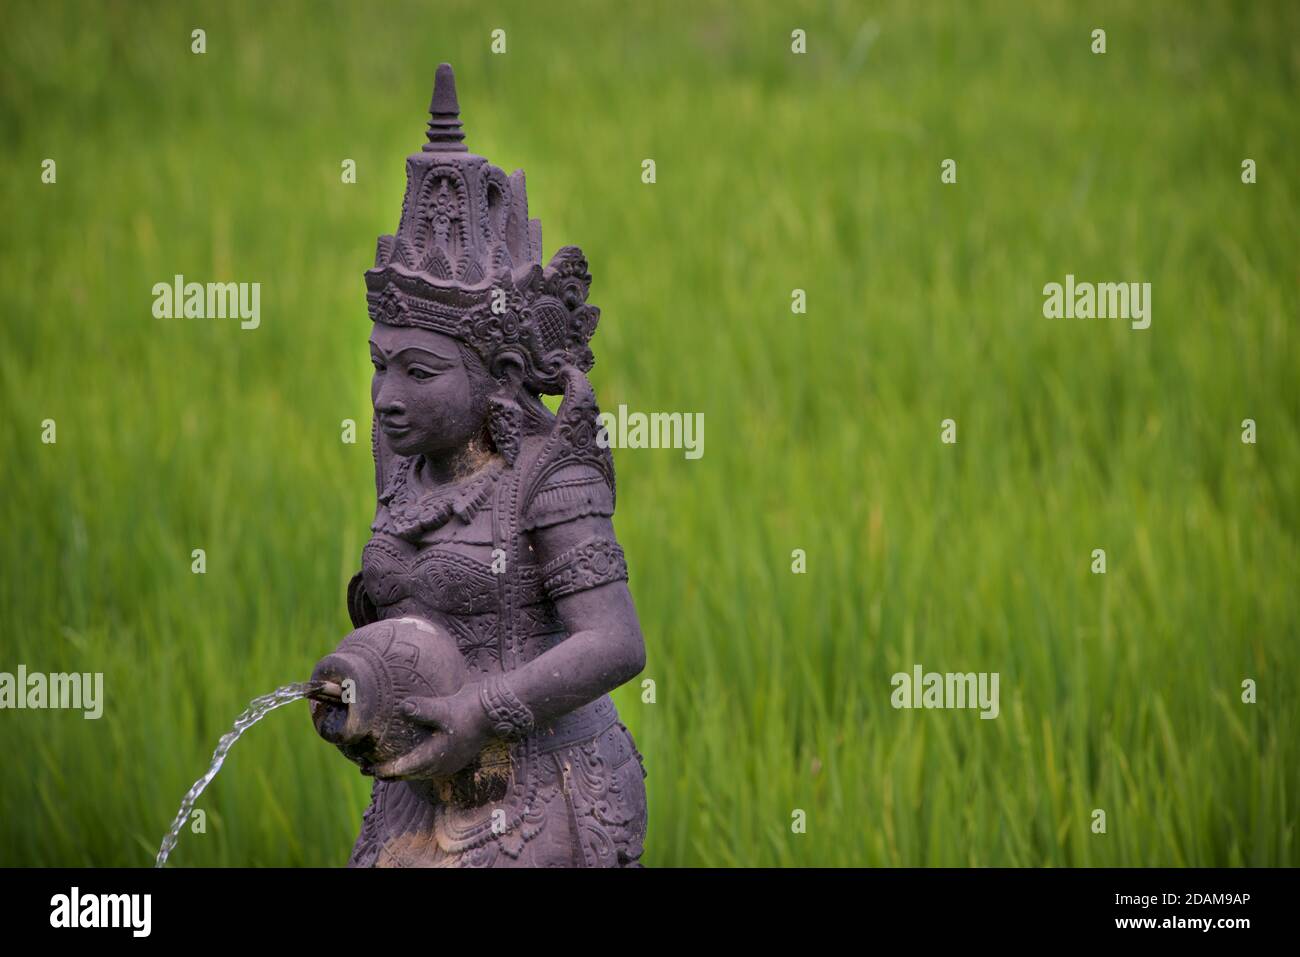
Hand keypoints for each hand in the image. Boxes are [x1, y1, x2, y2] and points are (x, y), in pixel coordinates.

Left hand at [367, 683, 492, 780]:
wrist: (494, 711)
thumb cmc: (469, 712)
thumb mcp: (444, 710)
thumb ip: (422, 710)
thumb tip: (402, 707)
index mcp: (436, 758)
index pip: (405, 769)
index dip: (386, 770)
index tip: (369, 768)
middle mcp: (440, 764)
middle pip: (409, 774)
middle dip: (389, 771)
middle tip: (367, 768)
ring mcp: (447, 759)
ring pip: (418, 770)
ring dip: (401, 767)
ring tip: (383, 763)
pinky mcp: (451, 750)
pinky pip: (428, 762)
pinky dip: (414, 760)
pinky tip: (408, 750)